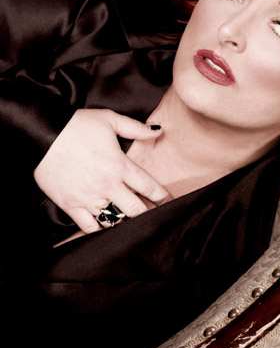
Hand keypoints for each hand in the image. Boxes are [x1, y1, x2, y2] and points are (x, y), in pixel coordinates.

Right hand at [34, 109, 170, 233]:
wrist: (43, 133)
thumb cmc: (77, 125)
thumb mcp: (110, 119)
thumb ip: (136, 128)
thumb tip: (158, 130)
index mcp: (120, 165)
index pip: (148, 186)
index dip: (162, 196)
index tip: (168, 201)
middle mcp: (108, 185)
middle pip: (136, 209)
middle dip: (146, 212)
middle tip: (151, 215)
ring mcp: (89, 197)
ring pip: (113, 220)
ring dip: (122, 220)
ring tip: (126, 220)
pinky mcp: (71, 204)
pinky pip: (88, 226)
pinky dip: (97, 228)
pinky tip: (102, 225)